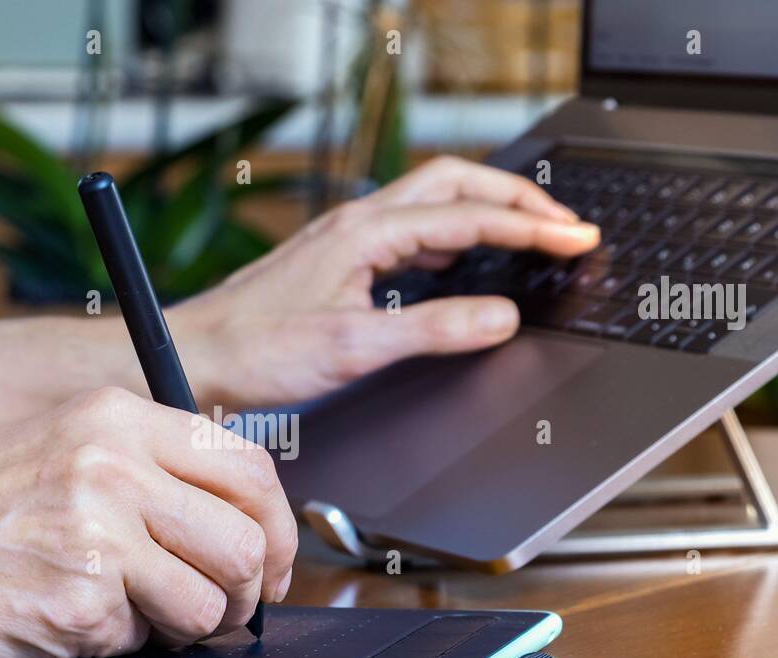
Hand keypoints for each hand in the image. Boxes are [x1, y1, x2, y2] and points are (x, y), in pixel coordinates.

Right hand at [0, 387, 297, 657]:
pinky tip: (66, 621)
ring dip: (185, 627)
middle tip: (222, 609)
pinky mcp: (75, 599)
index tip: (271, 563)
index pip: (251, 467)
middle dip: (249, 592)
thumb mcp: (61, 450)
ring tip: (131, 615)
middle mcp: (114, 464)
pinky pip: (145, 641)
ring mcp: (96, 532)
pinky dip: (119, 644)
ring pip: (213, 604)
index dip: (279, 528)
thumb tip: (248, 524)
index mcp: (117, 417)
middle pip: (250, 541)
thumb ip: (151, 470)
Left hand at [169, 155, 599, 408]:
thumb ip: (433, 330)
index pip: (470, 215)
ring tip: (531, 234)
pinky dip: (454, 236)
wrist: (198, 356)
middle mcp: (358, 222)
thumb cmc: (258, 351)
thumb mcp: (354, 348)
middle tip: (565, 225)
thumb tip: (500, 318)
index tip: (579, 238)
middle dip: (518, 198)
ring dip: (487, 211)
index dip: (533, 227)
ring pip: (434, 202)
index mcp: (367, 232)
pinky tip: (463, 261)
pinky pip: (413, 230)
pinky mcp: (340, 259)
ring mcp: (348, 237)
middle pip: (457, 182)